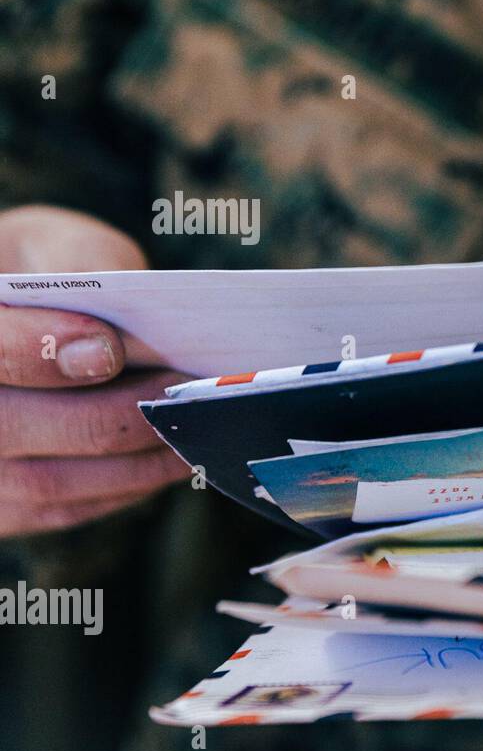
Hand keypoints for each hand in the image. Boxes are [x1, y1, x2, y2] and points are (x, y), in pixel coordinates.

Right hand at [0, 205, 190, 537]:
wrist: (12, 316)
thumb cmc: (35, 269)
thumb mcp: (46, 242)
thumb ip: (78, 265)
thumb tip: (111, 342)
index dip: (39, 350)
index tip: (109, 348)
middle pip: (11, 427)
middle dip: (111, 412)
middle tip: (184, 388)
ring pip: (45, 481)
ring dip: (132, 457)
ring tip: (196, 421)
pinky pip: (61, 507)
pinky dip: (124, 483)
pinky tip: (175, 452)